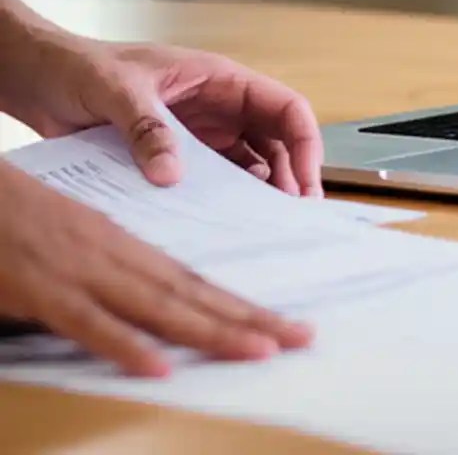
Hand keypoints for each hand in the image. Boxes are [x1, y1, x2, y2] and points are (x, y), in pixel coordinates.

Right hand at [0, 162, 313, 376]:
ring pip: (158, 306)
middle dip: (249, 319)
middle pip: (193, 293)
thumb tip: (153, 305)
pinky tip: (159, 367)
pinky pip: (90, 324)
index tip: (285, 326)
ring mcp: (82, 272)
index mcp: (125, 246)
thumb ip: (114, 272)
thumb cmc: (18, 217)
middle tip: (301, 339)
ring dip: (210, 329)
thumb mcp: (77, 242)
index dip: (242, 305)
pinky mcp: (44, 290)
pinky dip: (125, 344)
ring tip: (258, 351)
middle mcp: (116, 256)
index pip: (196, 280)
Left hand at [2, 34, 323, 195]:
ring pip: (252, 166)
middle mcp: (219, 108)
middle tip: (292, 218)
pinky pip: (216, 181)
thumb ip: (147, 130)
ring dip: (262, 193)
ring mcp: (201, 135)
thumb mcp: (116, 91)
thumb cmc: (77, 66)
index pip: (285, 108)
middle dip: (292, 178)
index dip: (305, 144)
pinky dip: (227, 201)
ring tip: (265, 225)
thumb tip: (172, 175)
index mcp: (220, 79)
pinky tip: (225, 222)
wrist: (35, 79)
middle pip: (278, 143)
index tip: (305, 182)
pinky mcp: (179, 158)